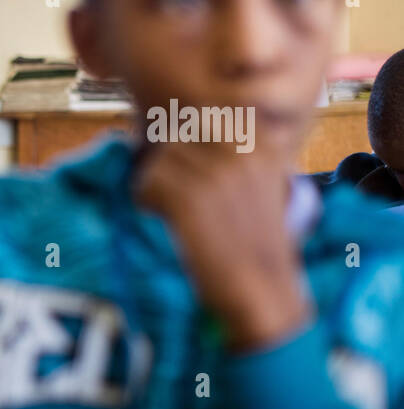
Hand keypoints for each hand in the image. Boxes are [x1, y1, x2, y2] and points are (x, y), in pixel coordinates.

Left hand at [135, 143, 308, 350]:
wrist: (261, 292)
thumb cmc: (252, 242)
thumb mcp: (257, 182)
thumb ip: (228, 150)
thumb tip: (175, 127)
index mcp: (262, 137)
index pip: (200, 117)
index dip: (183, 144)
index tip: (191, 175)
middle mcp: (242, 149)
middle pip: (176, 136)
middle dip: (166, 163)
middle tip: (175, 197)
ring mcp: (217, 172)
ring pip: (157, 159)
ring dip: (154, 183)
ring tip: (172, 211)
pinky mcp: (191, 198)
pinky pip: (146, 182)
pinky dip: (145, 201)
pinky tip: (162, 219)